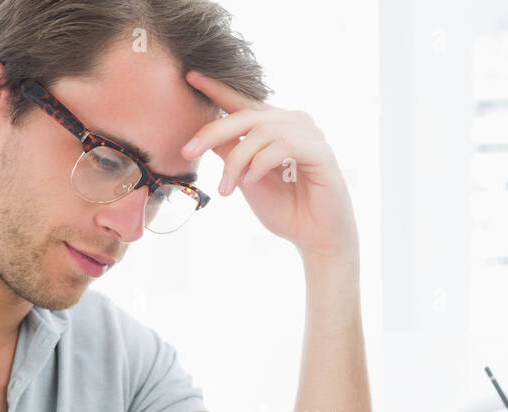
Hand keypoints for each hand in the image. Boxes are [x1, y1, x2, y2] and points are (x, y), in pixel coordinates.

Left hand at [182, 71, 358, 260]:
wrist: (316, 238)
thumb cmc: (286, 210)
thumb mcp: (247, 179)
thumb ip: (231, 154)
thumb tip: (204, 134)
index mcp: (275, 128)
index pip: (243, 104)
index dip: (218, 90)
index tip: (191, 76)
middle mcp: (293, 124)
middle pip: (246, 115)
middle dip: (213, 131)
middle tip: (188, 151)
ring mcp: (309, 134)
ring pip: (261, 132)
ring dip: (237, 160)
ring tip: (226, 188)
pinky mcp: (320, 150)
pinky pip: (282, 146)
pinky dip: (260, 163)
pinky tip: (251, 180)